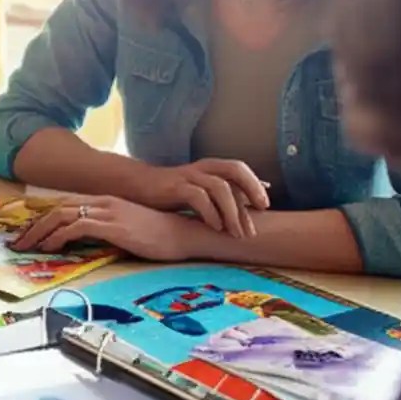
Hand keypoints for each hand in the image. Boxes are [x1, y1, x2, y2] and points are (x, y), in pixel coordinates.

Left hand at [10, 196, 206, 261]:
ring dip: (39, 232)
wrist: (185, 234)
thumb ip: (105, 230)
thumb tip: (86, 242)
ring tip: (26, 247)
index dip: (43, 220)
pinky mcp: (112, 225)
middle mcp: (102, 202)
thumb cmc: (159, 236)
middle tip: (18, 243)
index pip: (65, 207)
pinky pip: (76, 228)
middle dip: (33, 227)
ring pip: (61, 217)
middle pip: (57, 210)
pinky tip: (49, 247)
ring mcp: (107, 212)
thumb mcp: (126, 230)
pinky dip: (58, 237)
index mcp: (105, 201)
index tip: (28, 234)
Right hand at [136, 159, 270, 238]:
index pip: (240, 169)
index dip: (255, 184)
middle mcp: (202, 168)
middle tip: (260, 213)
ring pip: (220, 187)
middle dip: (251, 190)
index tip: (264, 206)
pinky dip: (211, 213)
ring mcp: (188, 176)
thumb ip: (224, 191)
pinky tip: (216, 227)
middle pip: (235, 170)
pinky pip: (199, 197)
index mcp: (209, 167)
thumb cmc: (170, 192)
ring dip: (232, 211)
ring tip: (237, 232)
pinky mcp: (175, 187)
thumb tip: (254, 195)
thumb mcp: (200, 190)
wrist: (136, 188)